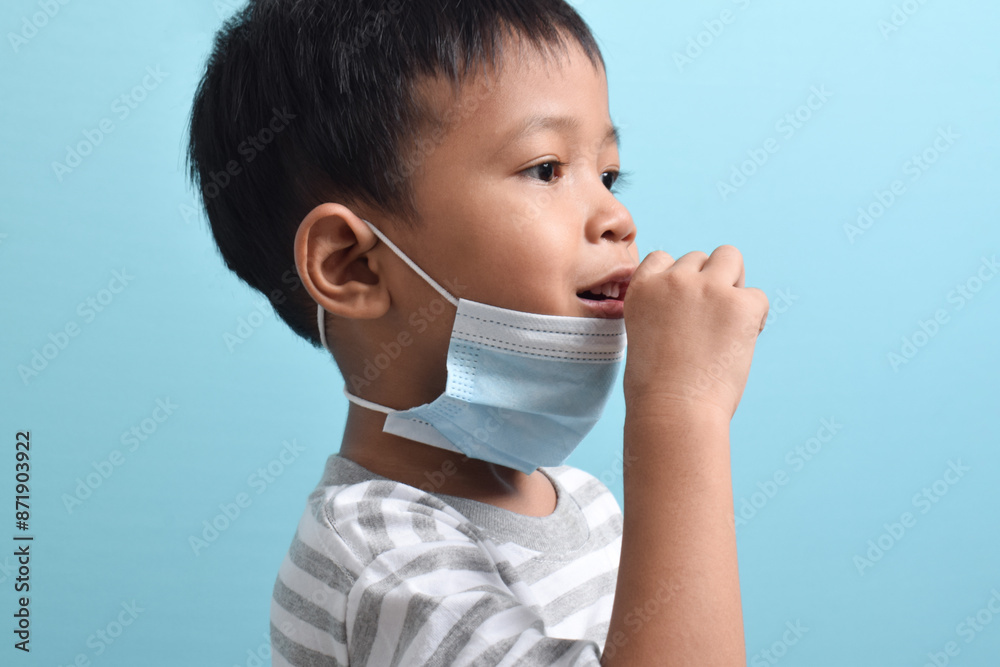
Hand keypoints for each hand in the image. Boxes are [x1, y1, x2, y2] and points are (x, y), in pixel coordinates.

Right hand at [622, 246, 768, 420]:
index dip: (678, 279)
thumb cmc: (657, 387)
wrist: (674, 409)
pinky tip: (740, 341)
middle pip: (700, 258)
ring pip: (730, 257)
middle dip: (707, 281)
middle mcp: (673, 280)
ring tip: (728, 320)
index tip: (683, 305)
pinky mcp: (739, 304)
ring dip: (733, 283)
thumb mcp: (643, 333)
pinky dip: (755, 316)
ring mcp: (708, 289)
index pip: (663, 257)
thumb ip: (662, 308)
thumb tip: (695, 301)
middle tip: (709, 320)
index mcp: (642, 288)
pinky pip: (758, 296)